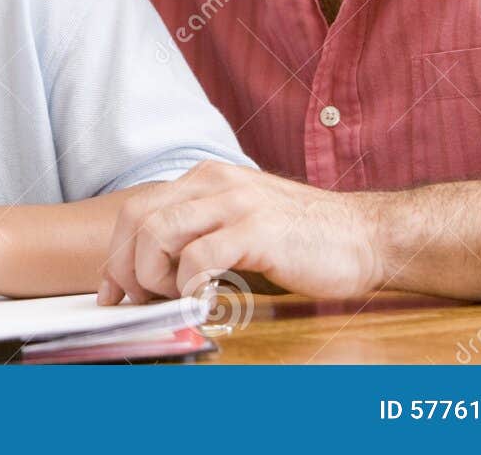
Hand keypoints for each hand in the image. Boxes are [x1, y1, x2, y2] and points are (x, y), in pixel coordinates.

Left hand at [97, 162, 385, 304]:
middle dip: (124, 267)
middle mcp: (214, 182)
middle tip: (134, 302)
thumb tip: (156, 271)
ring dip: (152, 276)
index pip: (138, 208)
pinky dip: (187, 285)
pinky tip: (203, 298)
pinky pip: (197, 258)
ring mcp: (236, 203)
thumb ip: (202, 233)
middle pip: (137, 218)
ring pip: (157, 234)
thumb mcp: (242, 221)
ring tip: (173, 298)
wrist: (367, 236)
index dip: (116, 254)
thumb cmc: (306, 238)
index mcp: (207, 178)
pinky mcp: (257, 231)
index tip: (113, 291)